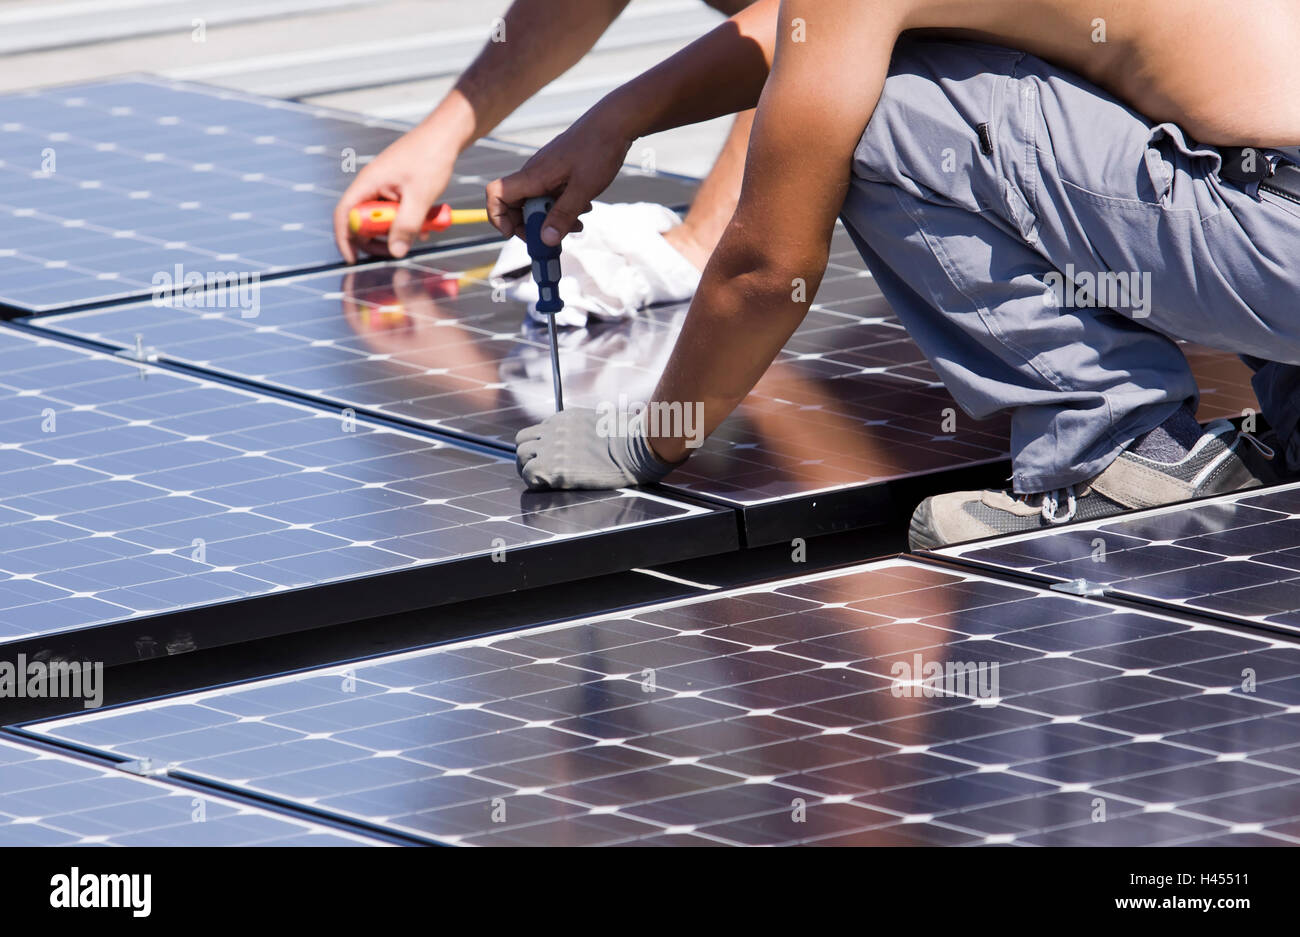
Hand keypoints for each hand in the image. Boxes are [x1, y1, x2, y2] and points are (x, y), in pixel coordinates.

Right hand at [333, 124, 457, 262]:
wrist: (446, 135)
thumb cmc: (430, 157)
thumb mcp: (420, 197)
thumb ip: (407, 225)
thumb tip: (396, 251)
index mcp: (368, 183)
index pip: (344, 215)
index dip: (345, 239)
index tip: (353, 258)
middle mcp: (371, 185)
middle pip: (361, 221)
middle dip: (377, 239)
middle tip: (395, 251)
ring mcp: (384, 186)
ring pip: (382, 218)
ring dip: (398, 230)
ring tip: (420, 233)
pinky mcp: (397, 187)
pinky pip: (396, 210)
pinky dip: (408, 220)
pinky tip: (426, 223)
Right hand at [486, 108, 632, 247]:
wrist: (615, 122)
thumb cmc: (598, 149)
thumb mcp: (583, 189)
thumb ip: (563, 215)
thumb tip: (545, 240)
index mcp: (533, 175)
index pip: (497, 195)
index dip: (499, 218)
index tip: (516, 233)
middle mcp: (534, 173)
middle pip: (517, 206)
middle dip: (534, 225)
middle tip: (556, 237)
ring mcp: (546, 172)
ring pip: (538, 202)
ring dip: (554, 218)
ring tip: (578, 224)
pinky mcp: (558, 171)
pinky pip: (552, 194)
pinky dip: (563, 206)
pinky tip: (584, 209)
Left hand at [515, 407, 682, 489]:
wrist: (637, 448)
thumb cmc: (631, 438)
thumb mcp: (604, 422)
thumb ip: (588, 429)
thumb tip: (592, 439)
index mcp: (565, 419)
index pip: (538, 430)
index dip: (540, 446)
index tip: (548, 457)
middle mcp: (554, 430)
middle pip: (522, 441)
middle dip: (527, 456)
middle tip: (538, 470)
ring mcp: (552, 448)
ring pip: (521, 457)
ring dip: (528, 468)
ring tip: (542, 480)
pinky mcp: (554, 468)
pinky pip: (529, 475)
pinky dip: (533, 481)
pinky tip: (546, 486)